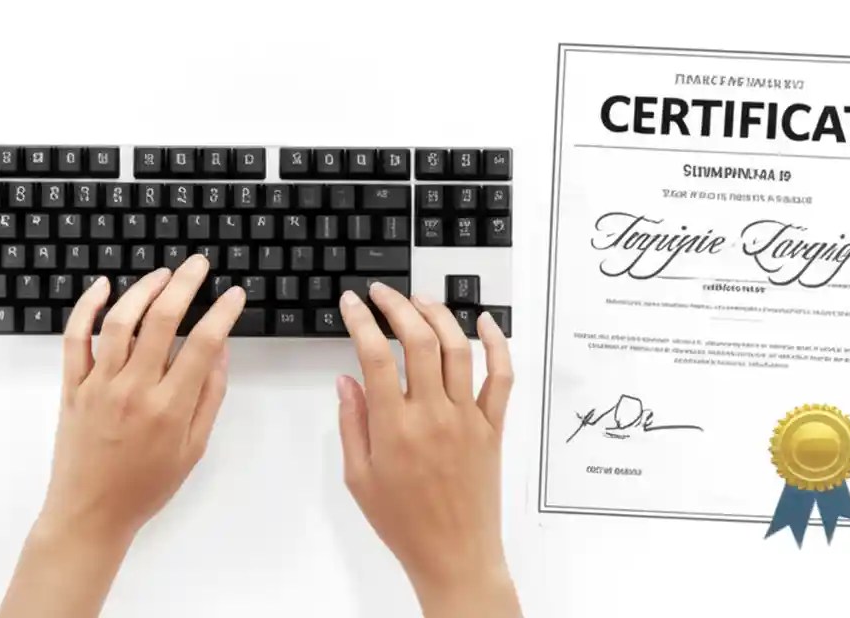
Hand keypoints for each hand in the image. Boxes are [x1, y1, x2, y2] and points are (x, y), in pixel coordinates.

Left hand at [0, 256, 244, 617]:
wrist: (90, 514)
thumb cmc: (145, 486)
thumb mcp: (193, 448)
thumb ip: (209, 397)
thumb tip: (220, 351)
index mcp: (169, 408)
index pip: (202, 344)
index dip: (222, 312)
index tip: (233, 295)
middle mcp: (133, 390)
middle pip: (162, 320)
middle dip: (185, 284)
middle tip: (198, 265)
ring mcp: (98, 385)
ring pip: (120, 321)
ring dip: (143, 289)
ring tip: (162, 274)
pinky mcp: (72, 387)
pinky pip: (75, 338)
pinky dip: (86, 308)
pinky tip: (103, 288)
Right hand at [335, 282, 519, 617]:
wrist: (454, 555)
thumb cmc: (405, 524)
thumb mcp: (359, 477)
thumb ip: (352, 423)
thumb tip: (347, 380)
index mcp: (395, 428)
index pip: (376, 356)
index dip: (361, 321)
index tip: (352, 304)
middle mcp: (433, 415)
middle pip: (419, 340)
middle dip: (397, 306)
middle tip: (382, 294)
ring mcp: (468, 418)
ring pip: (458, 348)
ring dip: (438, 315)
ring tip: (420, 300)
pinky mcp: (493, 427)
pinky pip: (502, 377)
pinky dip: (497, 344)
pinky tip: (485, 322)